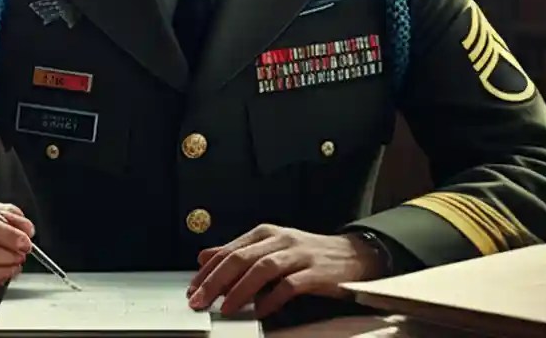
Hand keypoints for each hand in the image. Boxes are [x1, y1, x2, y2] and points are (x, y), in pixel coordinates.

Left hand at [186, 224, 383, 318]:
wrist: (353, 255)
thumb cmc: (307, 255)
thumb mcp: (270, 248)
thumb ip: (238, 253)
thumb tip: (203, 257)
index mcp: (266, 233)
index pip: (229, 251)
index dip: (208, 271)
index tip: (192, 290)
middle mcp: (280, 240)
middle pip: (241, 258)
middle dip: (216, 281)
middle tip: (200, 300)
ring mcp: (299, 255)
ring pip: (263, 269)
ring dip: (240, 290)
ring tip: (225, 308)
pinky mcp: (316, 273)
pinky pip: (290, 286)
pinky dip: (272, 299)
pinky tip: (261, 311)